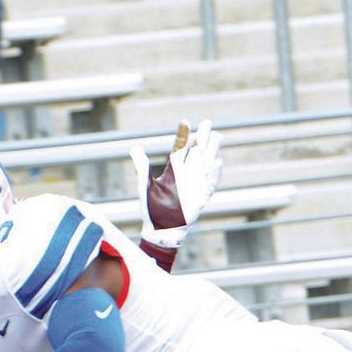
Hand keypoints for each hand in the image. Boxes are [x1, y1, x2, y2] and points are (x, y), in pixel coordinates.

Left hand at [129, 119, 220, 249]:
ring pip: (207, 163)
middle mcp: (187, 174)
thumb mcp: (145, 185)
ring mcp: (196, 184)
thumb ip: (142, 167)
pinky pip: (210, 183)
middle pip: (198, 151)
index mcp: (174, 170)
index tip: (186, 122)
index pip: (180, 148)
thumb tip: (134, 148)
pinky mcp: (201, 196)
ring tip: (218, 136)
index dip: (183, 135)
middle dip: (203, 137)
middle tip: (208, 122)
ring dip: (212, 150)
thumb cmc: (152, 209)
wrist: (161, 229)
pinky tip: (217, 162)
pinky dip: (214, 174)